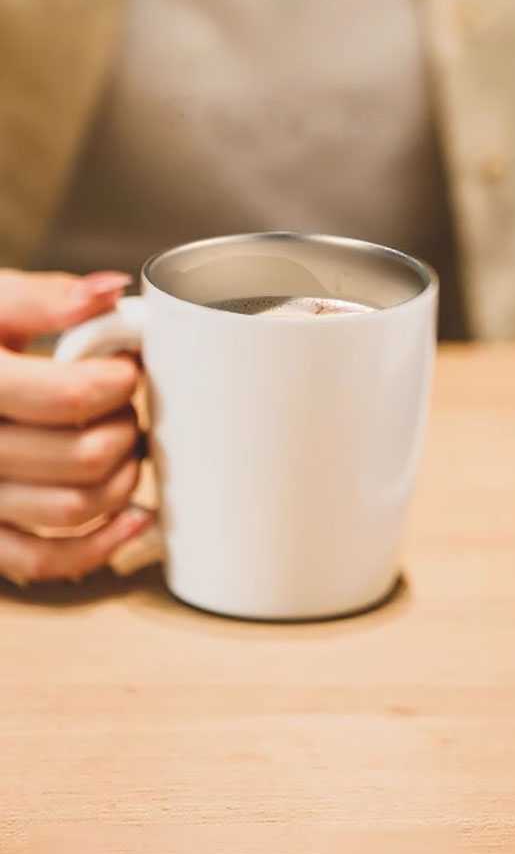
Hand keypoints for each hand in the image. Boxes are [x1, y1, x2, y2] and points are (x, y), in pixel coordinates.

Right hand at [0, 269, 153, 582]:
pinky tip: (135, 516)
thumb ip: (46, 298)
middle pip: (82, 457)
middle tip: (126, 406)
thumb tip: (111, 294)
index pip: (69, 398)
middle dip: (126, 428)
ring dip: (123, 480)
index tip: (127, 367)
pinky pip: (40, 559)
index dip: (119, 382)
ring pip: (72, 508)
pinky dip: (99, 546)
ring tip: (126, 445)